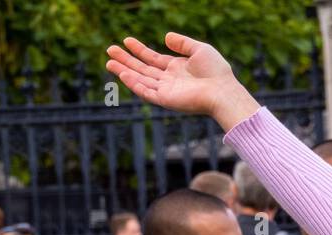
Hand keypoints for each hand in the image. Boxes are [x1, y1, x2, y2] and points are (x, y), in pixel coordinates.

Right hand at [106, 34, 258, 129]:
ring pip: (141, 80)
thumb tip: (165, 37)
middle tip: (110, 50)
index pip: (153, 59)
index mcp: (177, 69)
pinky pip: (146, 92)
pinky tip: (123, 74)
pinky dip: (134, 84)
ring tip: (109, 62)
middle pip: (143, 69)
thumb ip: (182, 43)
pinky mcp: (166, 100)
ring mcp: (167, 91)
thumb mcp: (199, 49)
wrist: (223, 91)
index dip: (139, 50)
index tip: (126, 40)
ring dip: (124, 71)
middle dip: (126, 60)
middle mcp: (170, 80)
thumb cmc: (216, 72)